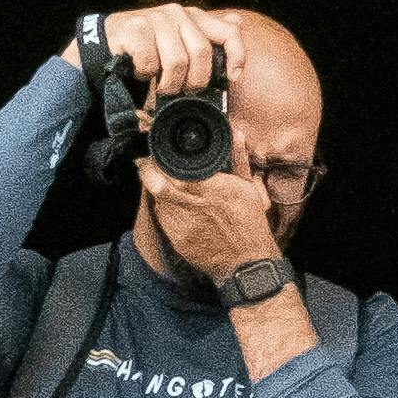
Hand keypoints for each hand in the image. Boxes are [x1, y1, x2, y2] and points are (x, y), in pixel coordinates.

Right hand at [102, 2, 233, 98]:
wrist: (106, 41)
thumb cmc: (149, 47)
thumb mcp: (180, 40)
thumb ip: (207, 35)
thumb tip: (238, 21)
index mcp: (193, 16)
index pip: (228, 32)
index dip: (236, 56)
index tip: (233, 77)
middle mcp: (177, 13)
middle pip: (201, 53)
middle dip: (195, 80)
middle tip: (183, 91)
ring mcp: (156, 18)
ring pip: (176, 62)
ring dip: (169, 83)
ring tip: (161, 86)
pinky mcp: (135, 28)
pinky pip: (150, 63)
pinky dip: (145, 75)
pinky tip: (140, 71)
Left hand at [142, 151, 279, 281]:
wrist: (246, 264)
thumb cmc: (250, 225)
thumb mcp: (248, 189)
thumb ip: (238, 160)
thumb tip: (236, 133)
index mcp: (214, 189)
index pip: (177, 169)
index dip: (162, 161)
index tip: (158, 153)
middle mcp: (196, 206)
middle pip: (159, 184)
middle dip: (149, 171)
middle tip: (147, 164)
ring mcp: (184, 225)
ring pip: (157, 200)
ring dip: (156, 190)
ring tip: (161, 183)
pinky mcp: (177, 240)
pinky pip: (162, 218)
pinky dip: (163, 209)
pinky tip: (172, 205)